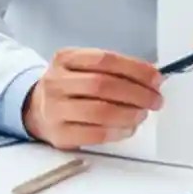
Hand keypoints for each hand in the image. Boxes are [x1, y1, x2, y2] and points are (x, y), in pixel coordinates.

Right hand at [24, 48, 163, 148]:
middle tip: (156, 99)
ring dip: (130, 113)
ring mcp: (54, 109)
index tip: (156, 78)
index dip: (135, 68)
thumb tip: (152, 78)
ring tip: (143, 114)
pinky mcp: (59, 134)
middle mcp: (56, 82)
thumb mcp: (83, 68)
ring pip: (100, 111)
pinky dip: (118, 131)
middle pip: (103, 85)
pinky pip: (95, 134)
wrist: (36, 108)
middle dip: (137, 93)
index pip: (105, 59)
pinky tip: (129, 128)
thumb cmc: (70, 86)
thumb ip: (114, 70)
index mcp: (65, 58)